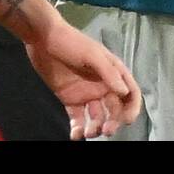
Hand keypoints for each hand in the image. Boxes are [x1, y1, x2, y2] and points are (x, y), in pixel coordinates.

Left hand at [25, 19, 141, 138]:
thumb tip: (124, 92)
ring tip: (88, 133)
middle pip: (114, 109)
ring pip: (97, 117)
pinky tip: (75, 135)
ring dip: (96, 127)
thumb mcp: (92, 54)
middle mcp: (102, 85)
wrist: (42, 39)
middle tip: (106, 131)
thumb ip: (108, 73)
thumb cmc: (71, 42)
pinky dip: (78, 129)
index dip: (132, 107)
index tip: (127, 120)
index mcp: (112, 72)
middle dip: (113, 122)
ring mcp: (86, 93)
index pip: (130, 93)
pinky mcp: (70, 99)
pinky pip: (78, 118)